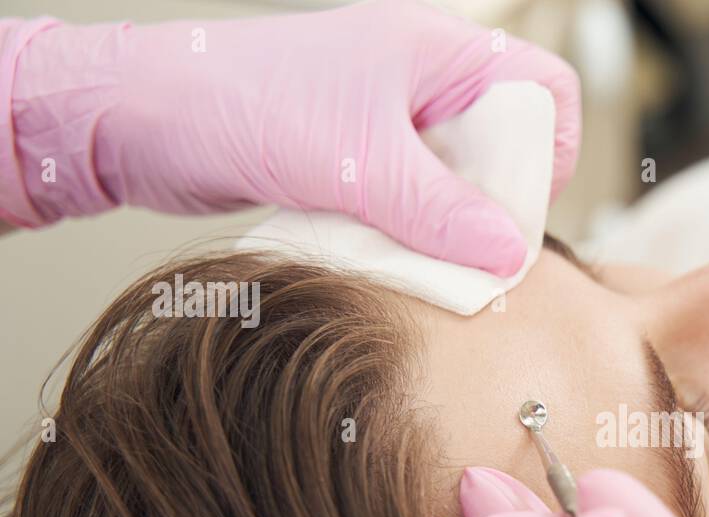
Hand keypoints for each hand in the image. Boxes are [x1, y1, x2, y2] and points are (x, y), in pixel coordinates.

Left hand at [3, 0, 579, 273]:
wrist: (140, 119)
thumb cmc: (237, 107)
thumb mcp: (357, 166)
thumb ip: (440, 212)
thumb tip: (511, 252)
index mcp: (434, 50)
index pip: (542, 89)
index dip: (550, 152)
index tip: (521, 209)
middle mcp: (419, 78)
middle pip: (506, 142)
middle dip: (498, 200)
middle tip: (474, 249)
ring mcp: (388, 117)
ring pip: (460, 178)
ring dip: (452, 224)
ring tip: (428, 257)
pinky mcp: (358, 155)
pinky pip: (416, 198)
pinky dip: (415, 231)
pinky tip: (392, 254)